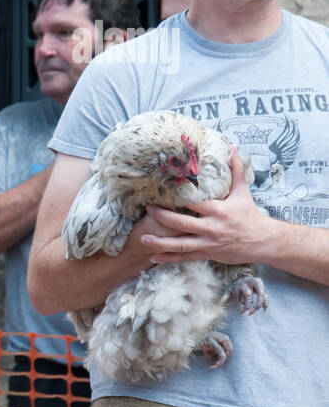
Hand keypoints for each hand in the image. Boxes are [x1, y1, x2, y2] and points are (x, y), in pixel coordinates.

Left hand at [141, 147, 274, 265]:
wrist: (263, 241)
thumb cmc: (250, 214)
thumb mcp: (242, 192)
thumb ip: (235, 170)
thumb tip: (231, 147)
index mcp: (218, 211)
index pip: (194, 203)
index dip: (177, 198)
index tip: (161, 191)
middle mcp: (212, 228)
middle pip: (182, 224)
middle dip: (162, 217)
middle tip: (147, 210)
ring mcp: (208, 243)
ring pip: (181, 245)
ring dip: (161, 243)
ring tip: (143, 239)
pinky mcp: (207, 254)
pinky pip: (185, 257)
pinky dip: (169, 258)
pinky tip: (154, 257)